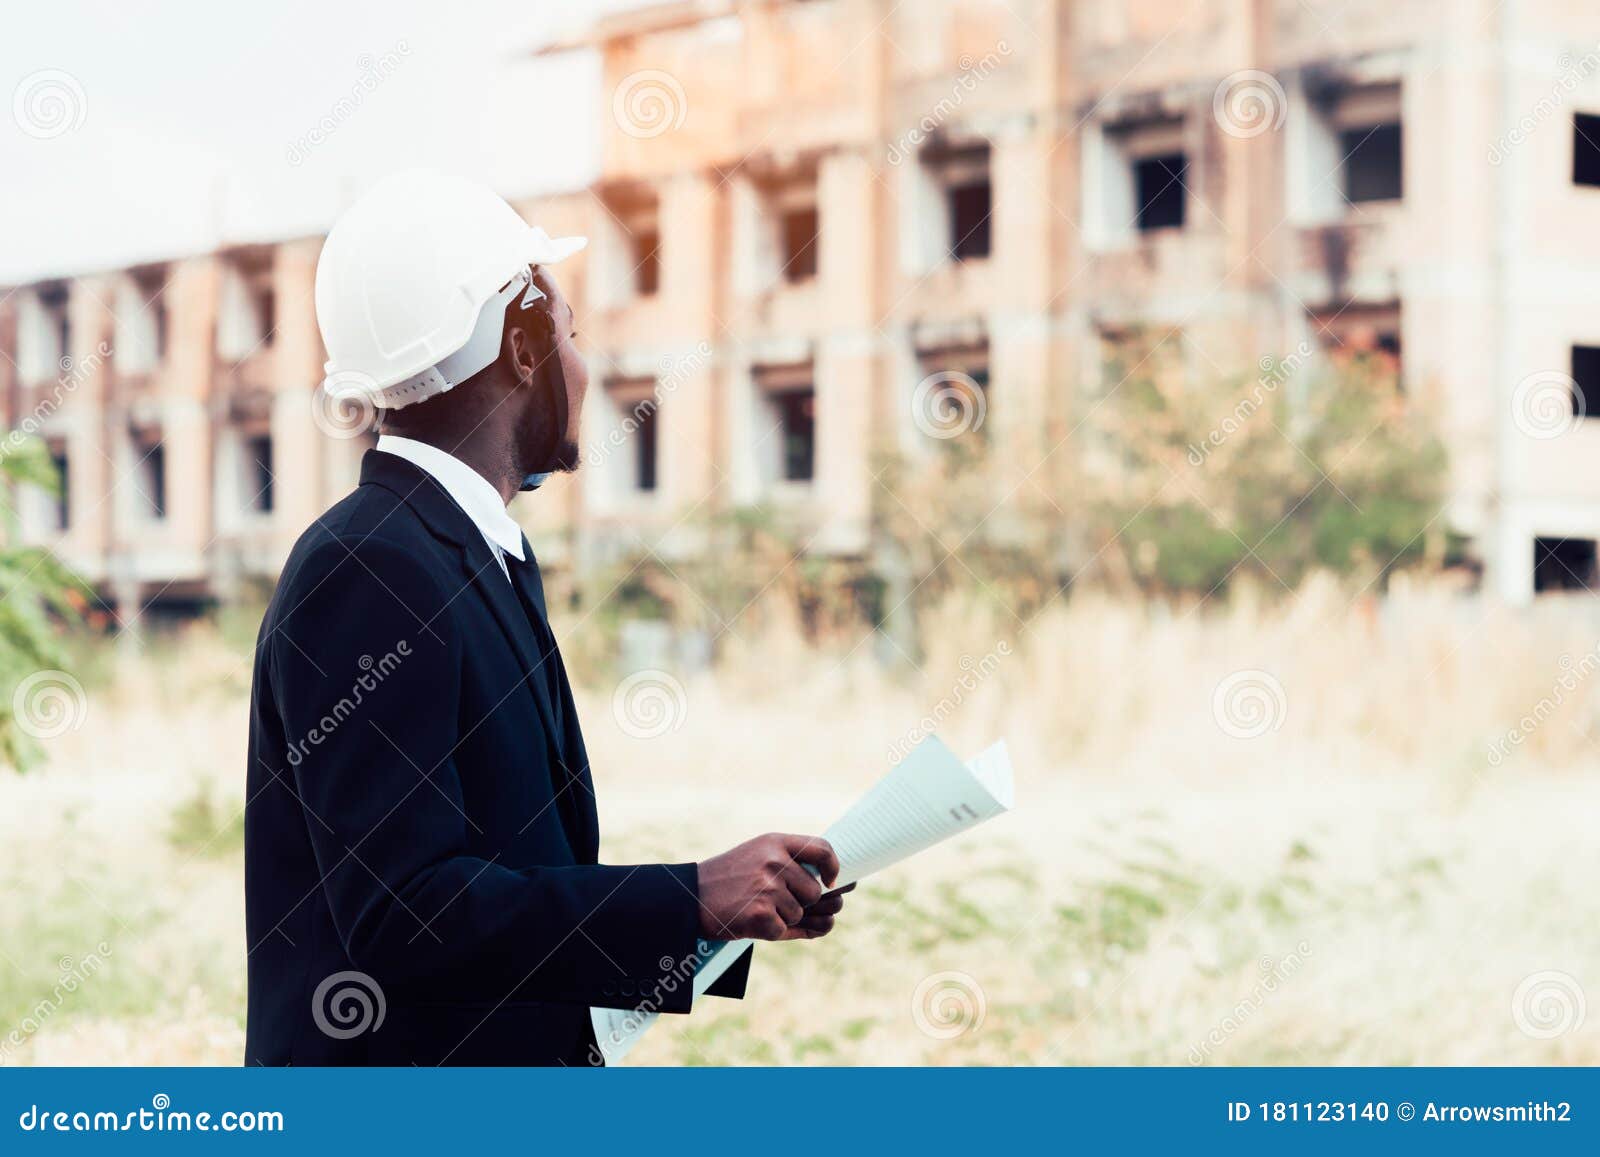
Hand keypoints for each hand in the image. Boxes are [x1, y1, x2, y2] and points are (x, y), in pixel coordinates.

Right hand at [696, 833, 843, 940]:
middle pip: (815, 891)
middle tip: (772, 900)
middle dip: (801, 902)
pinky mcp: (760, 914)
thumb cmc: (730, 879)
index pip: (823, 849)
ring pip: (800, 913)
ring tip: (755, 906)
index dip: (833, 868)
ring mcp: (768, 887)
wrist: (690, 897)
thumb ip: (793, 864)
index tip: (830, 882)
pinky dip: (770, 930)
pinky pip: (783, 929)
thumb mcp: (758, 856)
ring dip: (783, 917)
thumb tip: (838, 889)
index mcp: (776, 842)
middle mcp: (774, 861)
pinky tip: (750, 919)